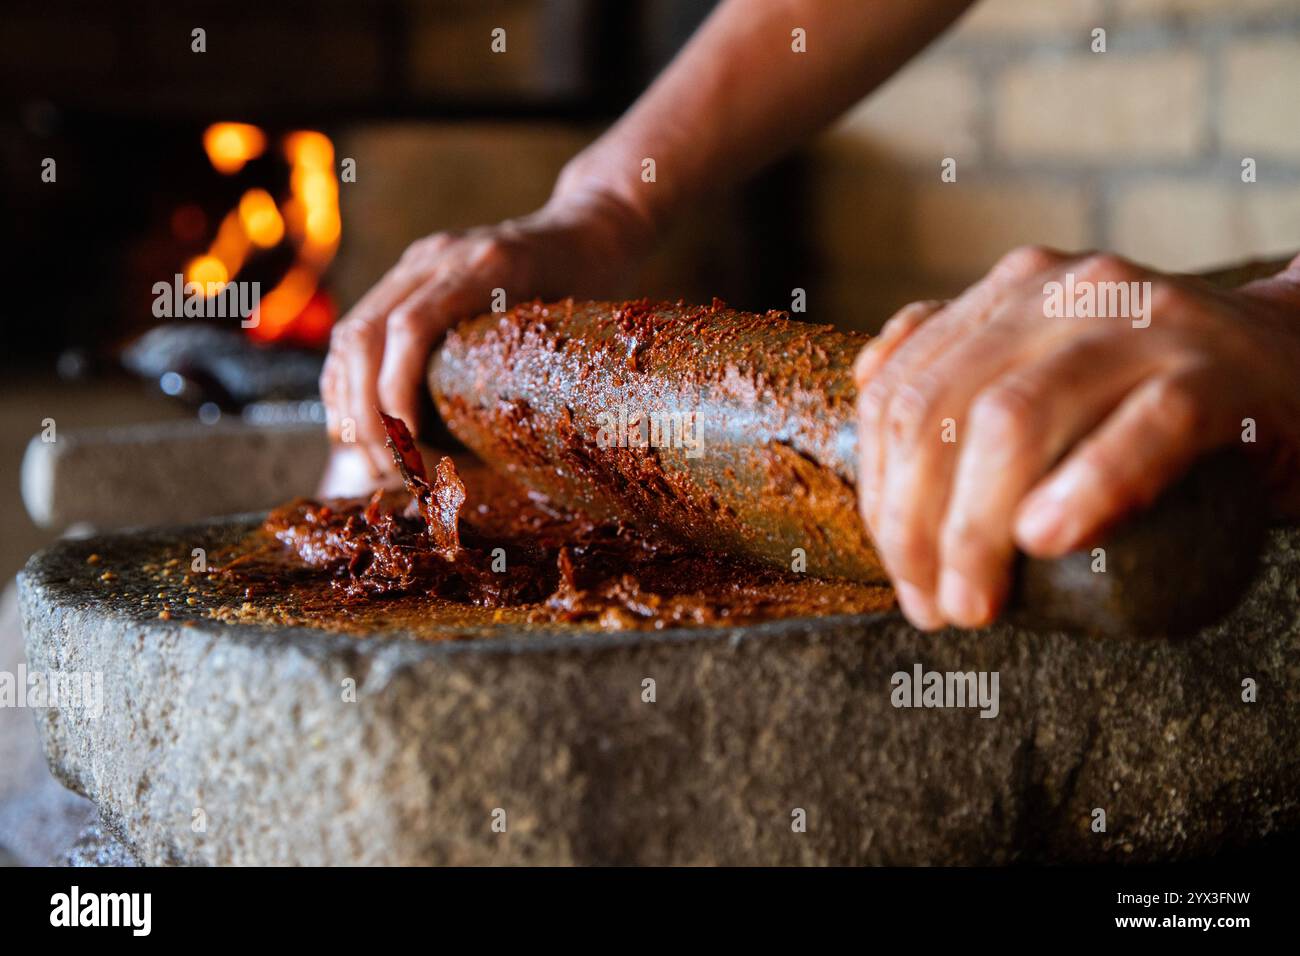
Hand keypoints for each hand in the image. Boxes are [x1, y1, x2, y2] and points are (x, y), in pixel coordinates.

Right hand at [319, 186, 652, 488]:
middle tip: (386, 468)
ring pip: (351, 333)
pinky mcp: (406, 276)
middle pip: (365, 333)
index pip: (410, 327)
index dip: (395, 391)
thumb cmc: (590, 289)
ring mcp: (417, 262)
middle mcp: (439, 256)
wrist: (585, 231)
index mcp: (486, 265)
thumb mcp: (575, 328)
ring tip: (371, 459)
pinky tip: (356, 425)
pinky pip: (356, 330)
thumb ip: (534, 374)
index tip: (407, 444)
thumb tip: (495, 459)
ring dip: (348, 403)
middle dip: (364, 411)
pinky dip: (348, 383)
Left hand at [853, 246, 1299, 630]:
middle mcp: (1064, 291)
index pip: (902, 393)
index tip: (901, 574)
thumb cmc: (1166, 393)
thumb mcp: (1056, 365)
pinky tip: (1046, 539)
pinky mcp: (1216, 372)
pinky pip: (1141, 429)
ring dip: (974, 527)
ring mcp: (1141, 322)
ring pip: (1012, 420)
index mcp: (1013, 293)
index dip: (883, 494)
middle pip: (941, 412)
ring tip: (976, 604)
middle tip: (935, 607)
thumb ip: (968, 363)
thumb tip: (870, 381)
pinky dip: (1086, 487)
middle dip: (916, 525)